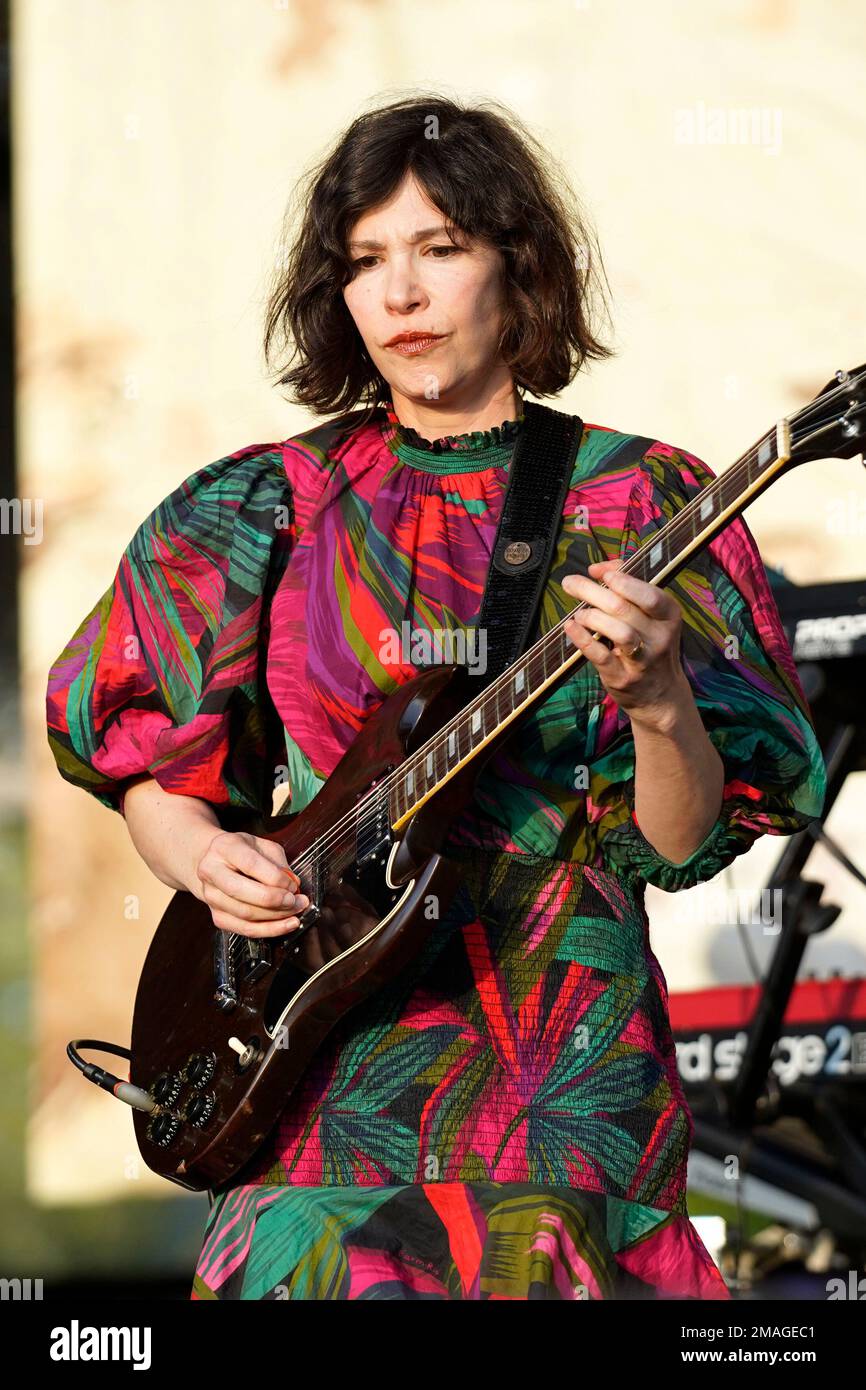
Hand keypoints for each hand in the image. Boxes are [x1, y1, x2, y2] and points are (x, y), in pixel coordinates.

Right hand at [192, 830, 310, 937]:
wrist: (216, 862)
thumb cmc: (243, 851)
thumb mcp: (263, 846)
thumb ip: (278, 864)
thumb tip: (293, 886)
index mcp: (224, 847)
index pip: (250, 864)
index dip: (276, 878)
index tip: (293, 885)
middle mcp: (212, 871)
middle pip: (242, 892)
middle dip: (275, 900)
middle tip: (296, 901)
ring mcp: (211, 896)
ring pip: (245, 914)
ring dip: (275, 917)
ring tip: (295, 911)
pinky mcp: (217, 916)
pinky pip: (244, 929)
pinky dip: (268, 929)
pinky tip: (284, 925)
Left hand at [561, 558, 689, 730]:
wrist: (661, 695)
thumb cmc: (649, 644)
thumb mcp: (650, 615)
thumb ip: (628, 585)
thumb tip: (599, 568)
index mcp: (669, 615)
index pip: (648, 593)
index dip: (621, 579)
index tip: (597, 572)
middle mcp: (660, 636)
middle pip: (624, 608)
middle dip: (592, 591)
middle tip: (570, 583)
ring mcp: (642, 659)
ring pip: (618, 632)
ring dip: (592, 617)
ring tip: (579, 614)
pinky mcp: (623, 678)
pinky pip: (601, 656)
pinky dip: (582, 639)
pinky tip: (571, 627)